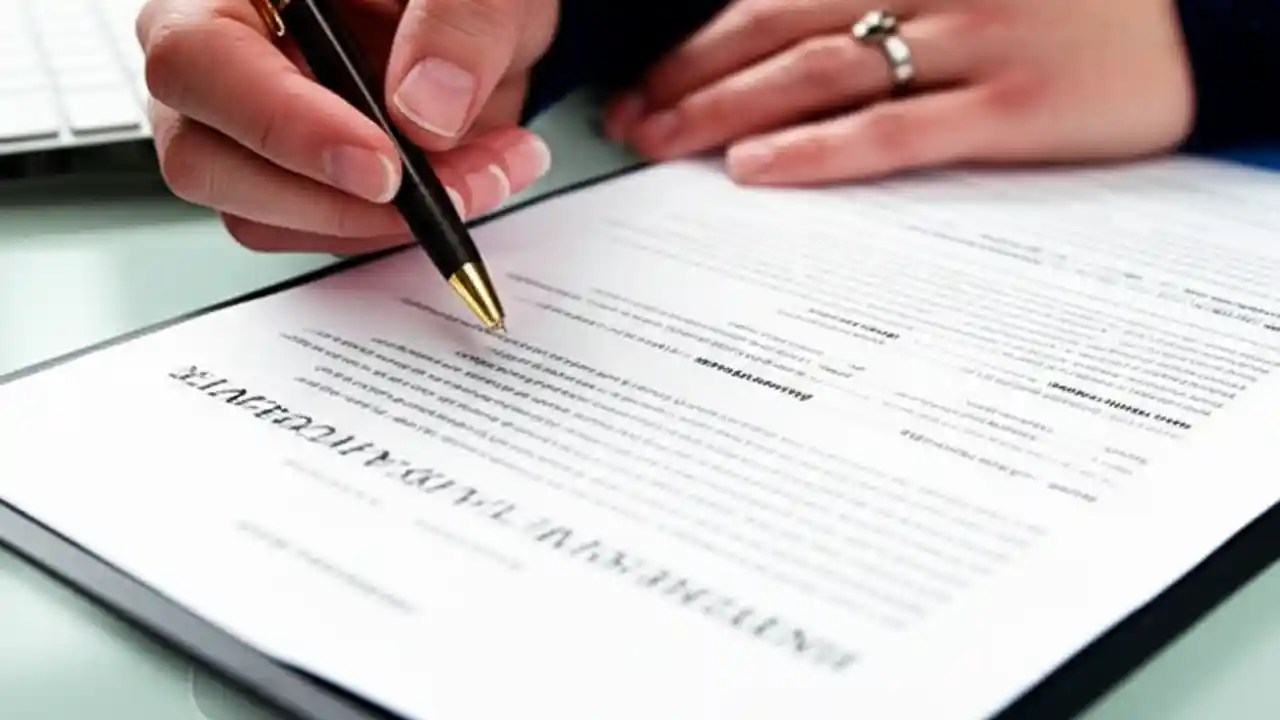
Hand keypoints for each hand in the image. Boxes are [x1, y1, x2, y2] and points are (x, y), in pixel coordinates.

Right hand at [138, 0, 558, 252]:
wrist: (484, 22)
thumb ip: (457, 23)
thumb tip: (425, 112)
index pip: (201, 56)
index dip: (284, 123)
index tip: (382, 167)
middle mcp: (219, 52)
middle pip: (203, 157)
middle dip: (338, 200)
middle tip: (445, 191)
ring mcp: (242, 122)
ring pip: (257, 213)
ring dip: (380, 222)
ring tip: (482, 176)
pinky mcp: (285, 176)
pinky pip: (311, 231)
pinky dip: (392, 227)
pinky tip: (465, 184)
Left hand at [604, 0, 1194, 185]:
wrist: (1200, 21)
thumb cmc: (1066, 5)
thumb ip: (873, 2)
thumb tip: (785, 41)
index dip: (700, 42)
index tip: (644, 78)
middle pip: (780, 30)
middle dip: (691, 78)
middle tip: (630, 120)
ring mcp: (972, 43)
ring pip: (819, 74)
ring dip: (726, 110)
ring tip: (662, 142)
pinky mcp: (1012, 105)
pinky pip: (894, 130)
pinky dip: (818, 148)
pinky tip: (755, 169)